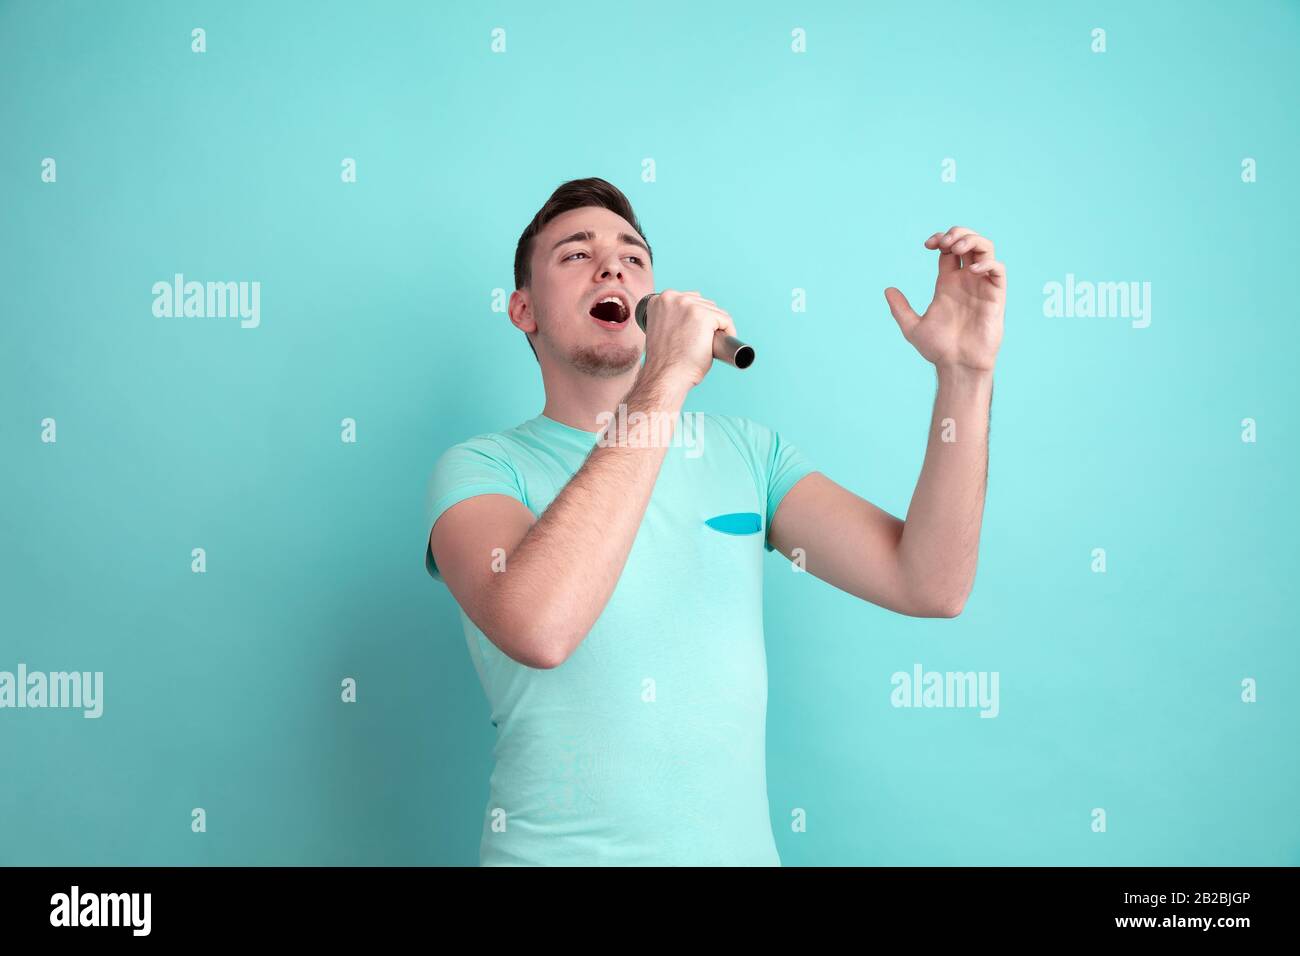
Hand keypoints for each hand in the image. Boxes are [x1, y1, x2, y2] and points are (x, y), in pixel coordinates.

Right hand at [639, 290, 738, 391]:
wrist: (666, 376)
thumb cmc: (665, 361)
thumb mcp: (662, 330)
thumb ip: (672, 318)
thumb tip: (689, 319)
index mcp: (660, 300)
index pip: (689, 301)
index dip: (696, 318)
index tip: (697, 332)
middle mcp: (673, 298)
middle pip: (703, 304)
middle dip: (708, 322)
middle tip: (703, 341)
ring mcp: (689, 305)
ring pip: (715, 312)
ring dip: (717, 327)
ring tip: (710, 344)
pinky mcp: (704, 316)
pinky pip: (726, 320)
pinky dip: (729, 332)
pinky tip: (721, 344)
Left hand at [884, 226, 1005, 373]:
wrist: (957, 366)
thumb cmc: (938, 350)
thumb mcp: (912, 327)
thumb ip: (900, 309)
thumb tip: (887, 290)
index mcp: (947, 283)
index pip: (948, 250)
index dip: (940, 239)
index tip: (927, 245)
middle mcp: (966, 281)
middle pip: (968, 243)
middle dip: (957, 233)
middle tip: (943, 242)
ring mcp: (981, 286)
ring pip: (986, 250)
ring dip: (973, 241)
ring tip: (957, 248)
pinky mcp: (996, 296)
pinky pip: (998, 270)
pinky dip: (987, 263)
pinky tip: (971, 270)